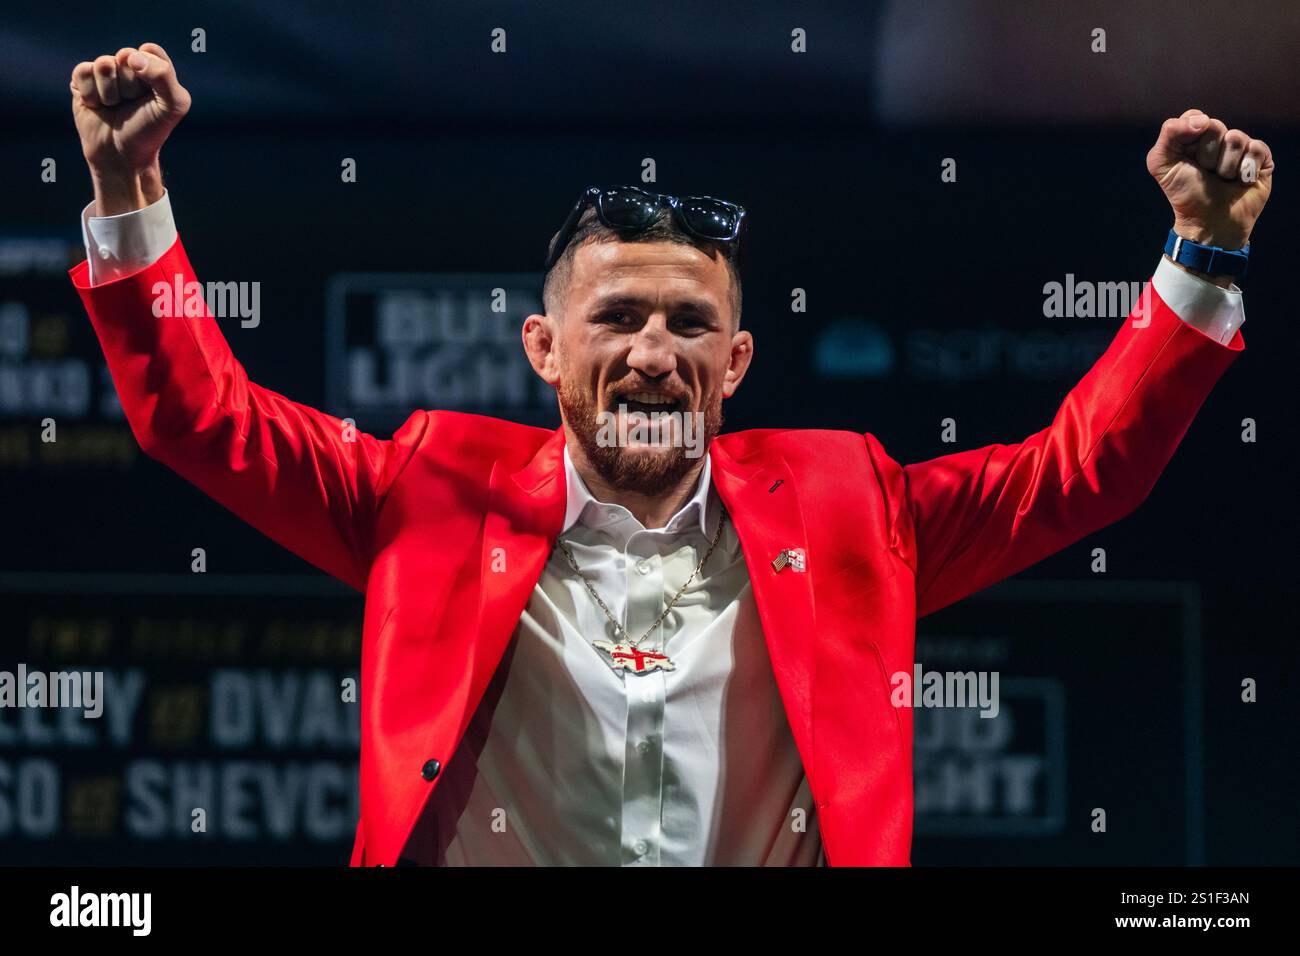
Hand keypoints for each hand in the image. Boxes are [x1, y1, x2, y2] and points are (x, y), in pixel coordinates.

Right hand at [70, 43, 190, 214]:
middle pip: (125, 57)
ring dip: (111, 92)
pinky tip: (97, 106)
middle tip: (133, 105)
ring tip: (115, 106)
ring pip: (104, 64)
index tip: (152, 94)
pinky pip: (83, 71)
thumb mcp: (173, 106)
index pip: (149, 50)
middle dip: (131, 86)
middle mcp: (128, 67)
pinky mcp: (82, 79)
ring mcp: (104, 72)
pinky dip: (92, 94)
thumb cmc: (149, 131)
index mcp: (153, 68)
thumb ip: (164, 75)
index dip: (149, 72)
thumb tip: (132, 58)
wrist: (121, 155)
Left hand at [1147, 108, 1272, 251]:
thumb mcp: (1162, 164)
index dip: (1190, 134)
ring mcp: (1241, 148)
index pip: (1195, 116)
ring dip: (1224, 166)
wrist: (1209, 223)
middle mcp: (1218, 140)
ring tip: (1222, 180)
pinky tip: (1240, 182)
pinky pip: (1256, 148)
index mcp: (1194, 138)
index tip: (1186, 157)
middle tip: (1205, 173)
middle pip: (1215, 127)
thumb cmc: (1185, 194)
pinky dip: (1245, 169)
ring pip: (1236, 138)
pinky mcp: (1261, 158)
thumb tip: (1202, 120)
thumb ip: (1169, 133)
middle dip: (1206, 155)